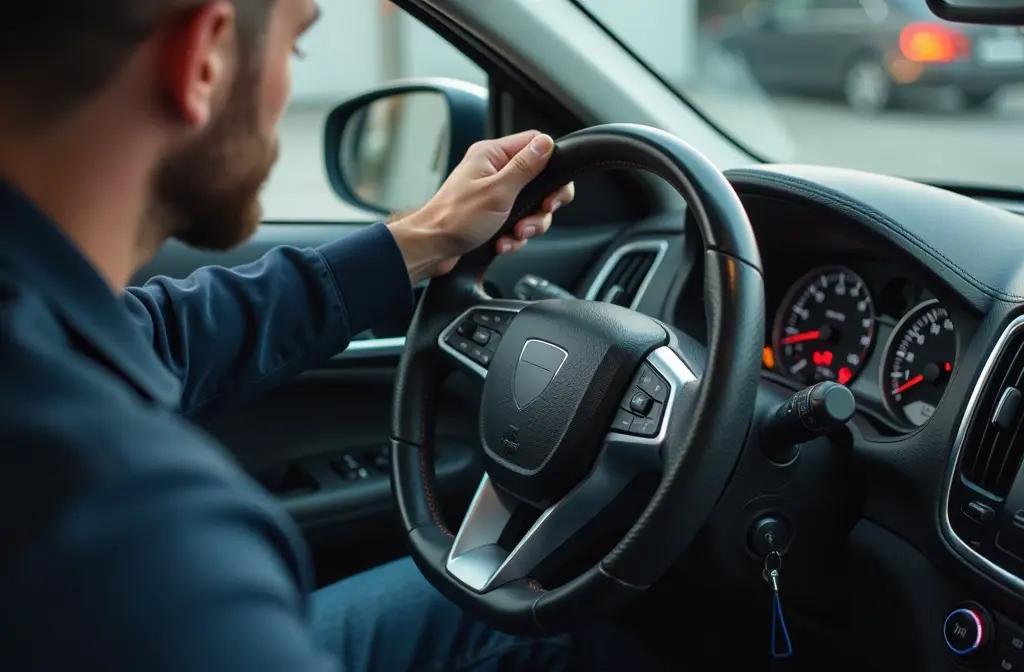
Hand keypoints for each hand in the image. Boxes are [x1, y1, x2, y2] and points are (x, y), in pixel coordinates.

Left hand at [389, 130, 574, 282]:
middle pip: (539, 179)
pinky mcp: (493, 215)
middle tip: (541, 212)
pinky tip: (502, 243)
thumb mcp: (498, 191)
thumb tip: (546, 144)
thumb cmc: (455, 219)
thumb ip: (525, 167)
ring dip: (529, 225)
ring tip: (515, 234)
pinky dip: (514, 237)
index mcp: (492, 155)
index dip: (551, 162)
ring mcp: (493, 194)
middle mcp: (493, 170)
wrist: (431, 249)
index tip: (553, 187)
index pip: (535, 143)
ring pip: (531, 206)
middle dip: (542, 204)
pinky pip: (517, 223)